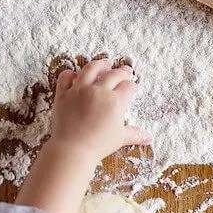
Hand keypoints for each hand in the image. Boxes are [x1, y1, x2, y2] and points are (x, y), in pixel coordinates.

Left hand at [14, 58, 149, 212]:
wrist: (72, 149)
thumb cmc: (98, 145)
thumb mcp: (120, 138)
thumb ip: (134, 134)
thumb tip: (148, 138)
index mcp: (115, 101)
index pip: (128, 86)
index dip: (132, 86)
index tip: (132, 87)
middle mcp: (99, 90)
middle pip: (114, 74)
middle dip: (122, 72)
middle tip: (125, 71)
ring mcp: (80, 90)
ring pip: (91, 68)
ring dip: (100, 64)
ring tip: (105, 63)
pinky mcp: (64, 93)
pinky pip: (66, 77)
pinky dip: (71, 74)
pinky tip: (76, 75)